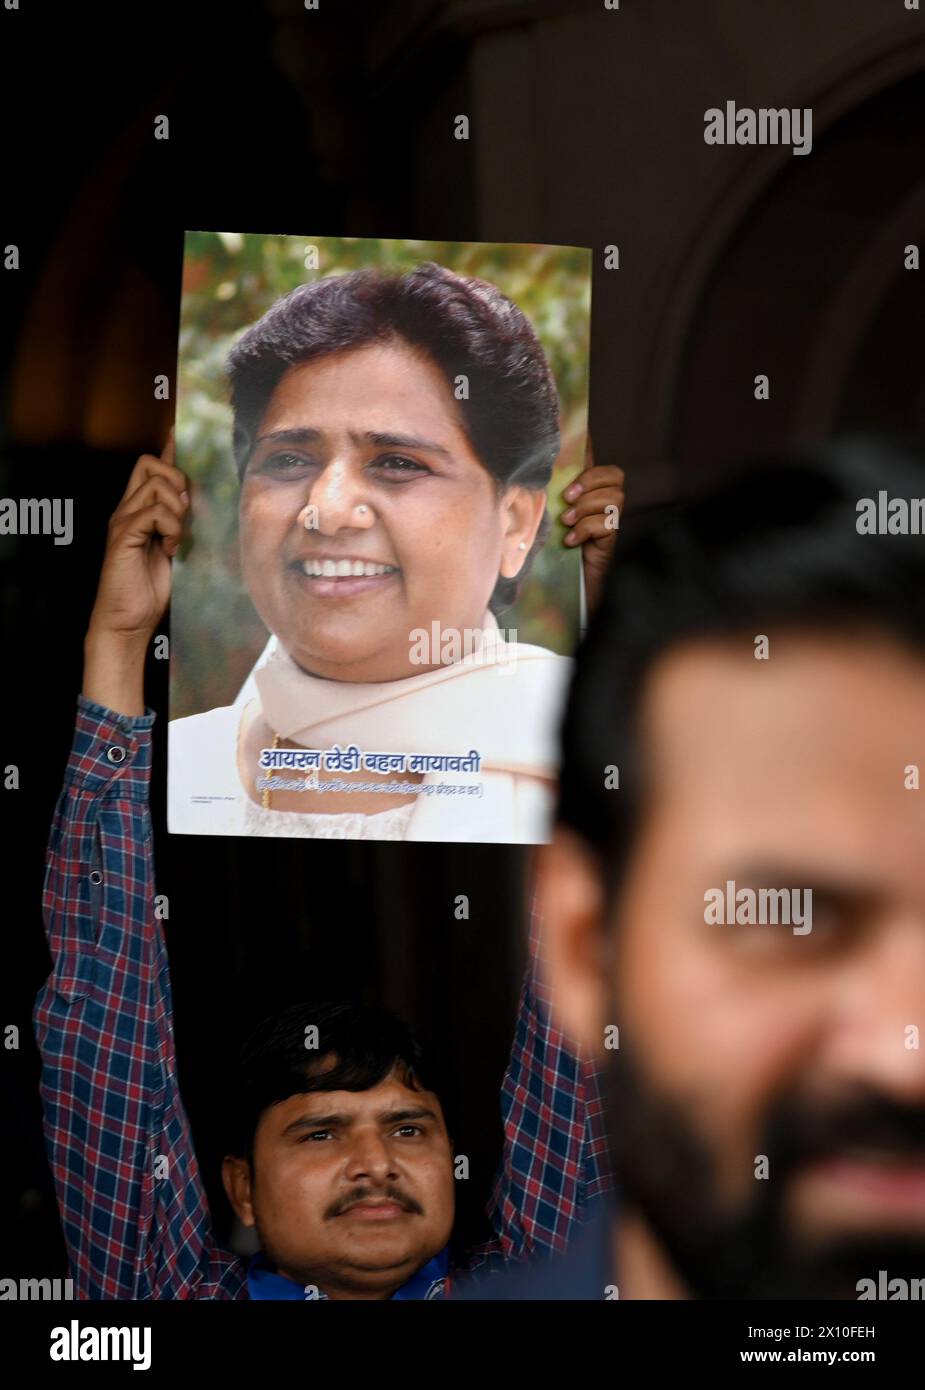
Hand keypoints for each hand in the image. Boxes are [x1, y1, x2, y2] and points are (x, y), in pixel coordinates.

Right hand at [82, 429, 188, 715]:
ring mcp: (123, 521)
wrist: (129, 621)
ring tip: (176, 539)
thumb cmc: (150, 589)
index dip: (166, 450)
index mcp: (138, 511)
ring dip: (177, 510)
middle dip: (177, 481)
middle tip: (184, 515)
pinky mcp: (123, 536)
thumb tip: (196, 503)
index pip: (150, 468)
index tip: (177, 431)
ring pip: (156, 487)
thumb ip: (180, 524)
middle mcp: (127, 510)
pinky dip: (171, 527)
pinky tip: (170, 548)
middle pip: (150, 464)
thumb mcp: (174, 550)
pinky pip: (154, 512)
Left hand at [561, 436, 624, 614]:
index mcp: (588, 494)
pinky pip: (607, 525)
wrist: (562, 592)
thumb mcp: (544, 518)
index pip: (599, 463)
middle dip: (591, 481)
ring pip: (613, 499)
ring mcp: (609, 524)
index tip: (580, 441)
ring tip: (567, 522)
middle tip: (567, 498)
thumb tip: (531, 470)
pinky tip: (570, 541)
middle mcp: (603, 506)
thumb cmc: (548, 552)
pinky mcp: (610, 543)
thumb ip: (546, 496)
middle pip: (615, 475)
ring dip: (587, 507)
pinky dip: (586, 530)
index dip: (592, 450)